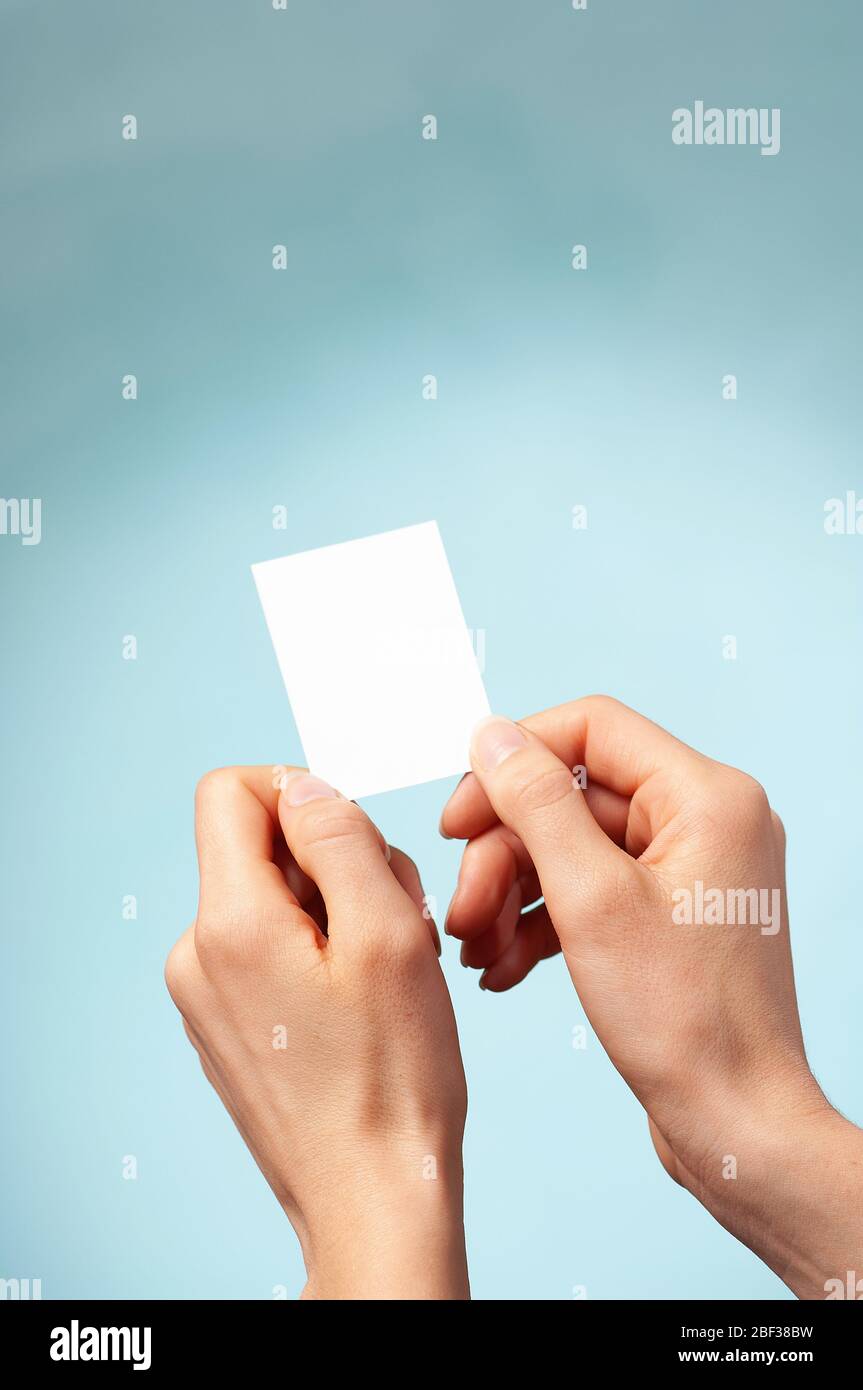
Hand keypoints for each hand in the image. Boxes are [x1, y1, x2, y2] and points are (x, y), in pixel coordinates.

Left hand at [166, 766, 468, 1299]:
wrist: (373, 1198)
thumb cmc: (392, 1079)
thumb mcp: (389, 933)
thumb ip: (341, 837)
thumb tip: (304, 787)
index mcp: (229, 924)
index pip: (229, 792)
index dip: (299, 792)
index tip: (356, 841)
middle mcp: (197, 955)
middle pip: (260, 846)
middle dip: (335, 861)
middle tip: (398, 922)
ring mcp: (206, 995)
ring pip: (274, 898)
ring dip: (339, 910)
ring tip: (391, 971)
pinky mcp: (226, 1026)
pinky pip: (268, 949)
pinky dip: (322, 952)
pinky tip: (366, 1001)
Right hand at [440, 696, 862, 1298]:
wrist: (736, 1127)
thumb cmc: (685, 1023)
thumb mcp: (591, 900)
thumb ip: (537, 804)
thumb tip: (495, 735)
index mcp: (707, 796)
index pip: (590, 728)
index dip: (513, 764)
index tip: (459, 818)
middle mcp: (707, 820)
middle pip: (573, 796)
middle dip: (504, 854)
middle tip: (461, 911)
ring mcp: (690, 870)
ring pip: (573, 848)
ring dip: (514, 894)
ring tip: (479, 951)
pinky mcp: (672, 916)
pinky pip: (591, 890)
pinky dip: (543, 922)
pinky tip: (506, 968)